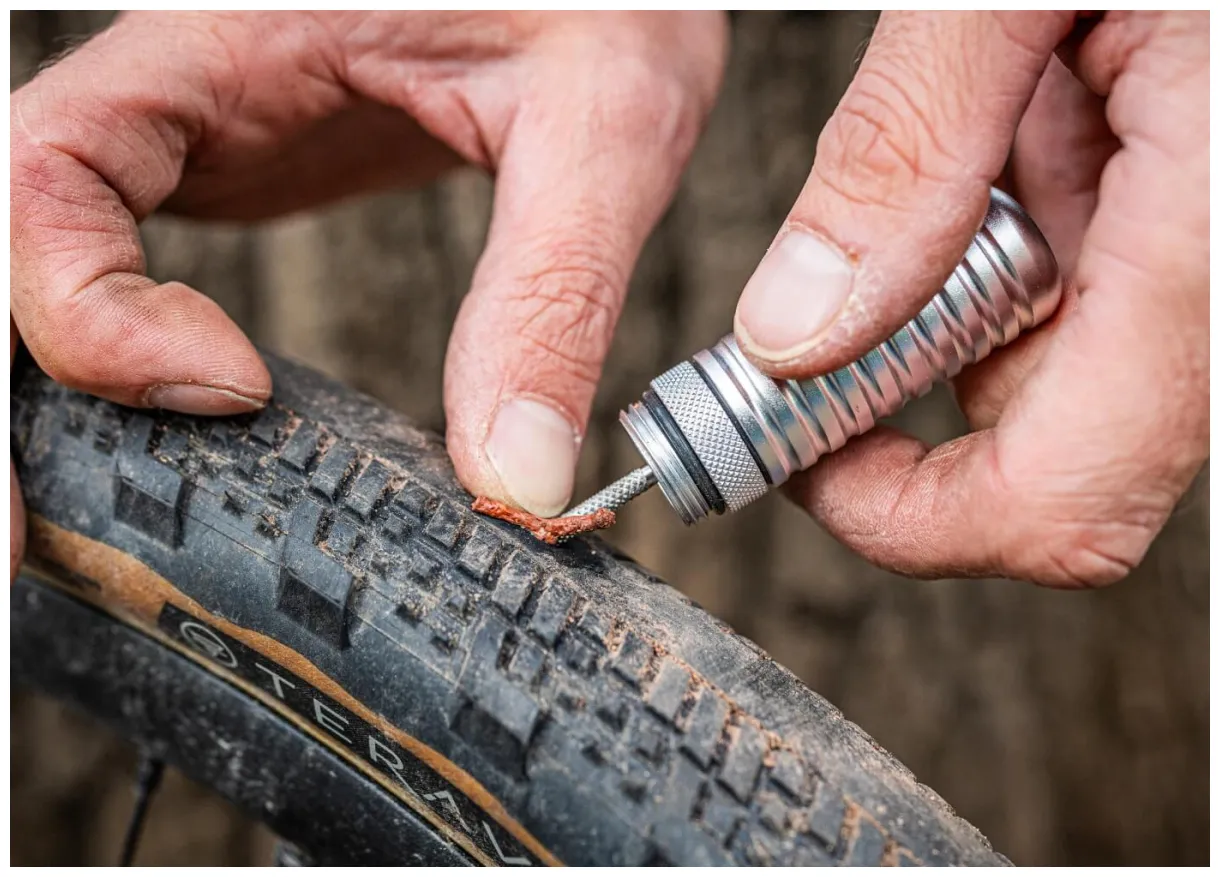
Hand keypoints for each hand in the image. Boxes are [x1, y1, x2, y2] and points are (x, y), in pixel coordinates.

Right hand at [9, 11, 727, 578]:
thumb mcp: (600, 125)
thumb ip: (553, 295)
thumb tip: (517, 482)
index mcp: (236, 41)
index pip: (50, 163)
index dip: (89, 306)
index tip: (232, 389)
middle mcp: (189, 91)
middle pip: (19, 231)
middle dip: (32, 384)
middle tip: (31, 535)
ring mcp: (205, 136)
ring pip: (57, 257)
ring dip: (64, 385)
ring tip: (91, 516)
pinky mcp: (240, 174)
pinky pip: (126, 266)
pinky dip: (123, 361)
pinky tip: (175, 437)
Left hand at [732, 12, 1207, 587]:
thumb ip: (907, 154)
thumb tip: (796, 331)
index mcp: (1210, 245)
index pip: (1056, 507)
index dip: (909, 518)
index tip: (801, 456)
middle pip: (1045, 449)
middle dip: (913, 383)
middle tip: (826, 288)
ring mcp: (1214, 256)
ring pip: (1058, 363)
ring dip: (962, 285)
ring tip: (981, 123)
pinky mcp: (1197, 215)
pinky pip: (1091, 278)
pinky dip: (1017, 224)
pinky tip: (1028, 114)